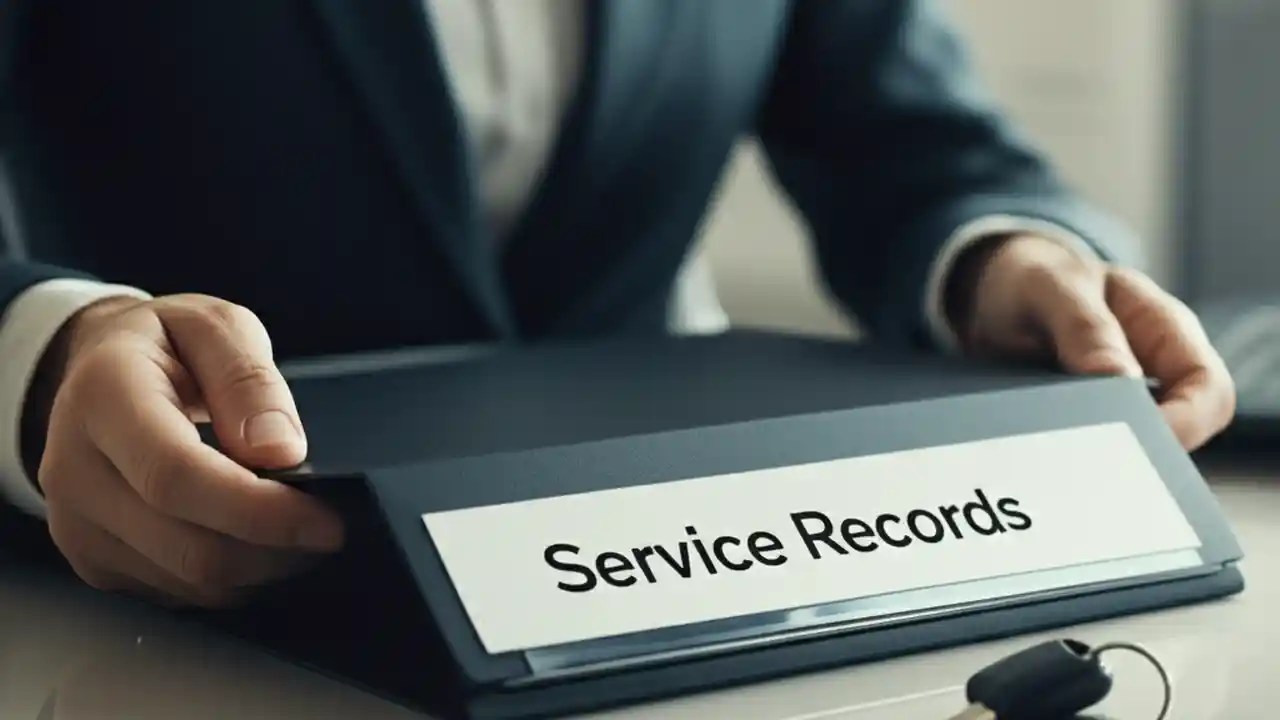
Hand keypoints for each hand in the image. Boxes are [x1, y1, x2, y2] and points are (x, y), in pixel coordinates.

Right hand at [31, 294, 344, 606]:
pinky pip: (176, 592)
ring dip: (260, 568)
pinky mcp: (92, 560)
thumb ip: (249, 380)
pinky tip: (257, 541)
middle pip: (187, 546)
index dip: (259, 510)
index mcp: (103, 397)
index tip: (325, 520)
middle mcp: (74, 469)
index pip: (178, 477)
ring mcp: (76, 524)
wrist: (96, 369)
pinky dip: (231, 578)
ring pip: (188, 581)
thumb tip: (279, 451)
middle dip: (276, 550)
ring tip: (300, 530)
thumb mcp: (217, 327)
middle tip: (330, 528)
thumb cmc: (166, 343)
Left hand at [950, 235, 1235, 449]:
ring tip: (1061, 457)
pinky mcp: (1088, 416)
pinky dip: (1079, 455)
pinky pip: (1098, 447)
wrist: (998, 289)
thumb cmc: (1035, 279)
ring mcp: (1124, 396)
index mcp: (1164, 328)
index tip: (1134, 442)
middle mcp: (1155, 367)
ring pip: (1140, 445)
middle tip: (1089, 460)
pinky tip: (1048, 457)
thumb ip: (1085, 327)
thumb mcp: (1052, 288)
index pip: (1208, 390)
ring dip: (1106, 455)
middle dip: (1142, 449)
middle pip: (1184, 430)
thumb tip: (1120, 378)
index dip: (1184, 424)